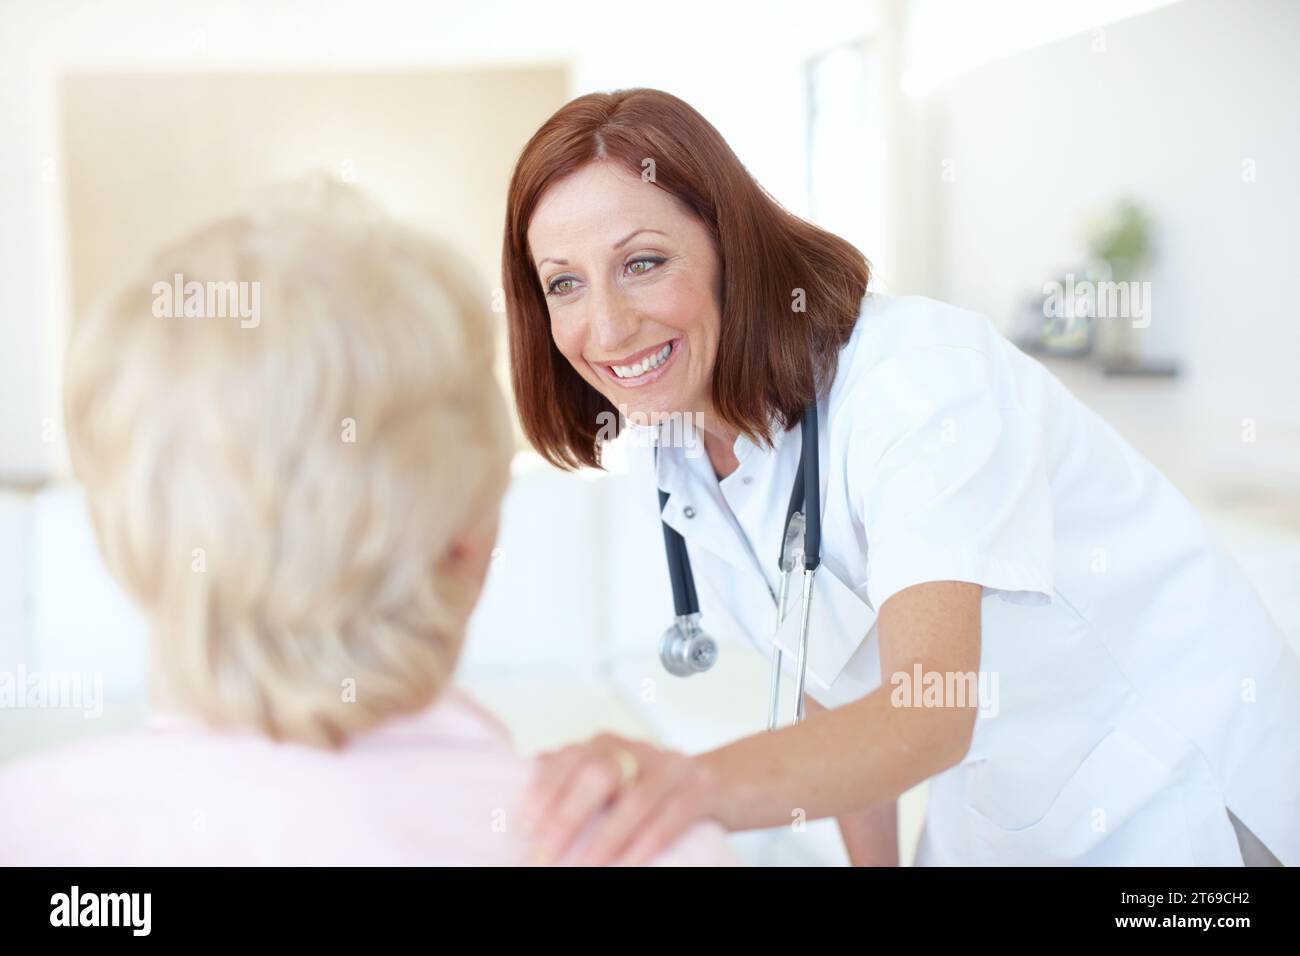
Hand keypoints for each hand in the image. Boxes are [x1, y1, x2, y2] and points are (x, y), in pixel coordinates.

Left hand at [517, 732, 724, 865]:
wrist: (722, 786)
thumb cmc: (654, 791)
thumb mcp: (615, 780)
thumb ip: (577, 780)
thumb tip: (528, 797)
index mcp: (609, 744)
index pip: (569, 758)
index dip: (543, 790)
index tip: (523, 825)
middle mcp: (639, 749)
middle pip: (597, 773)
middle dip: (567, 816)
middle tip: (544, 856)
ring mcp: (672, 768)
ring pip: (636, 799)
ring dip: (605, 839)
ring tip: (583, 869)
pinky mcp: (701, 791)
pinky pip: (672, 816)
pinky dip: (647, 844)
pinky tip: (627, 866)